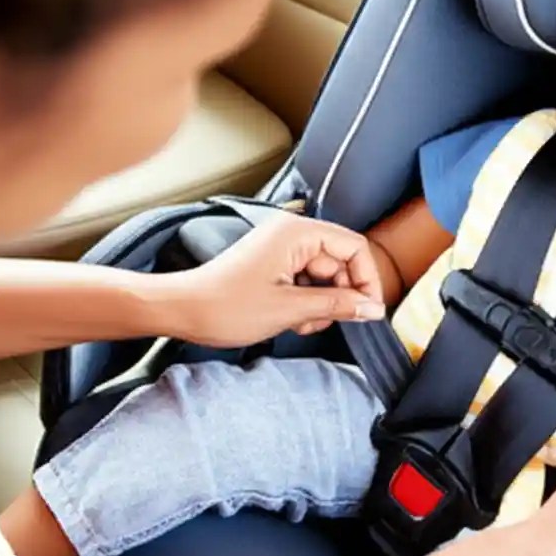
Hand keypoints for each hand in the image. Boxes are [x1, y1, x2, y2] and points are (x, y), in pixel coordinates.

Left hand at [151, 212, 386, 347]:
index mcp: (296, 233)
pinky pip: (305, 281)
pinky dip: (305, 302)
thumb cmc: (226, 306)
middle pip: (340, 262)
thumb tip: (372, 307)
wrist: (182, 310)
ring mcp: (281, 249)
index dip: (366, 279)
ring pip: (324, 276)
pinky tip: (290, 319)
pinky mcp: (273, 264)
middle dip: (338, 296)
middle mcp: (291, 234)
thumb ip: (337, 305)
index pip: (353, 247)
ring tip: (299, 322)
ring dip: (320, 303)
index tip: (368, 309)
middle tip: (325, 321)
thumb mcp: (290, 309)